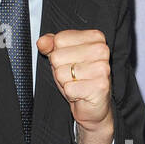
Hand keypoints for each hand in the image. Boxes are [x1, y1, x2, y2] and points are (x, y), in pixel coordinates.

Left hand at [37, 29, 112, 143]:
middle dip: (60, 70)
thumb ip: (51, 45)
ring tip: (77, 84)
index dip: (58, 54)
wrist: (94, 106)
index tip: (71, 61)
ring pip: (61, 73)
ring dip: (65, 83)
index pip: (59, 39)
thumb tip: (42, 42)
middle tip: (74, 76)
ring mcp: (102, 68)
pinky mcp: (100, 86)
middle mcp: (102, 50)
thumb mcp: (63, 58)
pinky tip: (81, 93)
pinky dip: (70, 94)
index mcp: (95, 37)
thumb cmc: (80, 79)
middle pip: (57, 56)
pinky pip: (69, 88)